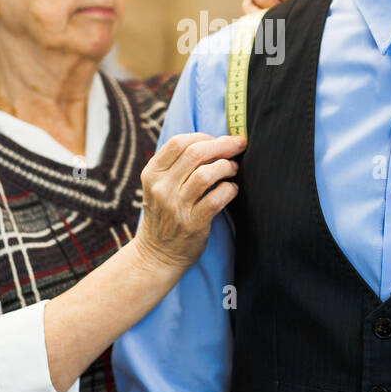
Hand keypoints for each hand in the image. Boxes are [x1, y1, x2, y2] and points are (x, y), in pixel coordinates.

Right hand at [132, 132, 245, 269]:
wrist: (156, 255)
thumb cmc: (165, 214)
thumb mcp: (158, 186)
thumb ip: (177, 165)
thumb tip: (215, 141)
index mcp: (152, 174)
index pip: (178, 143)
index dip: (203, 136)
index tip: (219, 139)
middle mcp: (161, 188)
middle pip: (195, 153)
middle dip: (222, 145)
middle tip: (238, 145)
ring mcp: (175, 206)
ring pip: (206, 174)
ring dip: (226, 167)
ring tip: (233, 169)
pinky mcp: (192, 223)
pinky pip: (216, 199)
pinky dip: (229, 190)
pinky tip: (232, 190)